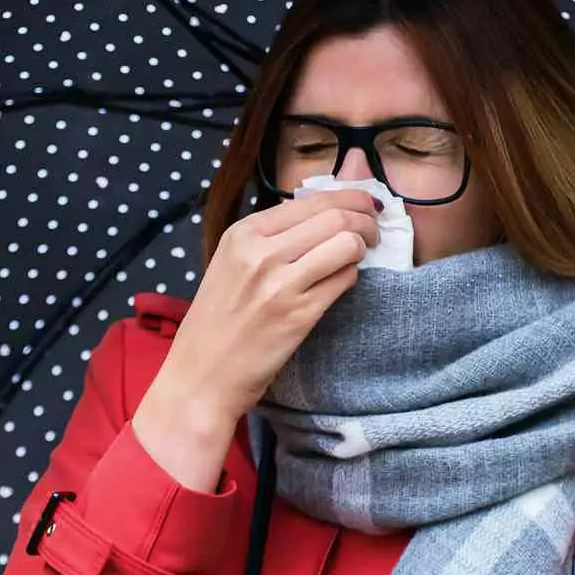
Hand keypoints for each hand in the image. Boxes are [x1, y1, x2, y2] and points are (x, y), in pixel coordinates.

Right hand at [131, 190, 378, 491]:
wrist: (200, 376)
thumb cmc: (216, 322)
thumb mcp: (231, 264)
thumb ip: (271, 237)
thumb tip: (325, 212)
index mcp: (243, 232)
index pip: (313, 199)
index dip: (350, 198)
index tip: (366, 205)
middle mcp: (261, 251)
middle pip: (336, 216)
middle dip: (365, 220)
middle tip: (374, 231)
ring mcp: (280, 283)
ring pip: (347, 243)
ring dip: (364, 247)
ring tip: (361, 256)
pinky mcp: (299, 315)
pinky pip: (344, 280)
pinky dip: (351, 277)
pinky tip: (342, 282)